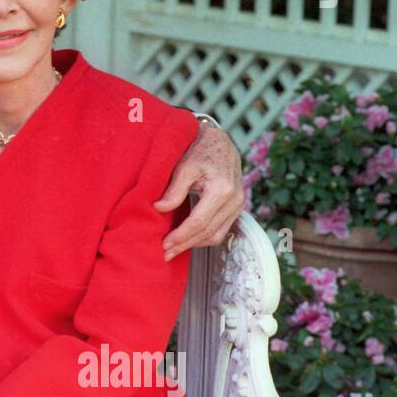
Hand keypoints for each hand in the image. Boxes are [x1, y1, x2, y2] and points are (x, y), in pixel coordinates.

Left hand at [154, 120, 243, 259]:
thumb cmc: (199, 150)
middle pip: (208, 232)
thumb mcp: (184, 166)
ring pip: (216, 234)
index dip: (181, 236)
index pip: (199, 222)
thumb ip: (174, 189)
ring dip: (194, 244)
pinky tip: (186, 240)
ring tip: (172, 250)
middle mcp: (234, 200)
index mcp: (221, 189)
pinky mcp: (236, 207)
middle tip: (164, 254)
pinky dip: (203, 237)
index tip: (163, 245)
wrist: (219, 141)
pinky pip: (221, 229)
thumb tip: (159, 209)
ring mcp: (238, 205)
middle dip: (184, 245)